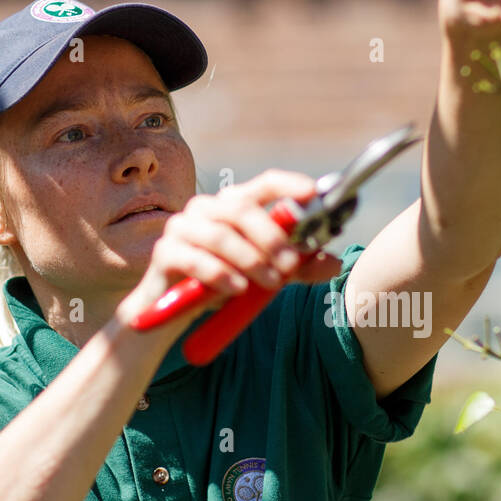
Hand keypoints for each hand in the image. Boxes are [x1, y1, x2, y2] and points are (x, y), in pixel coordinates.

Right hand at [117, 169, 342, 326]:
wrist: (170, 316)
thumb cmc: (221, 286)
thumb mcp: (265, 275)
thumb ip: (297, 268)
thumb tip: (335, 263)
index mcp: (232, 206)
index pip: (263, 184)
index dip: (288, 185)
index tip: (312, 192)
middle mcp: (205, 209)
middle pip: (242, 208)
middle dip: (272, 236)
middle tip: (292, 263)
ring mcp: (181, 228)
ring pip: (220, 235)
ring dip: (251, 259)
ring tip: (272, 283)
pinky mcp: (165, 254)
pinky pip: (195, 260)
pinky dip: (220, 274)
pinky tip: (237, 289)